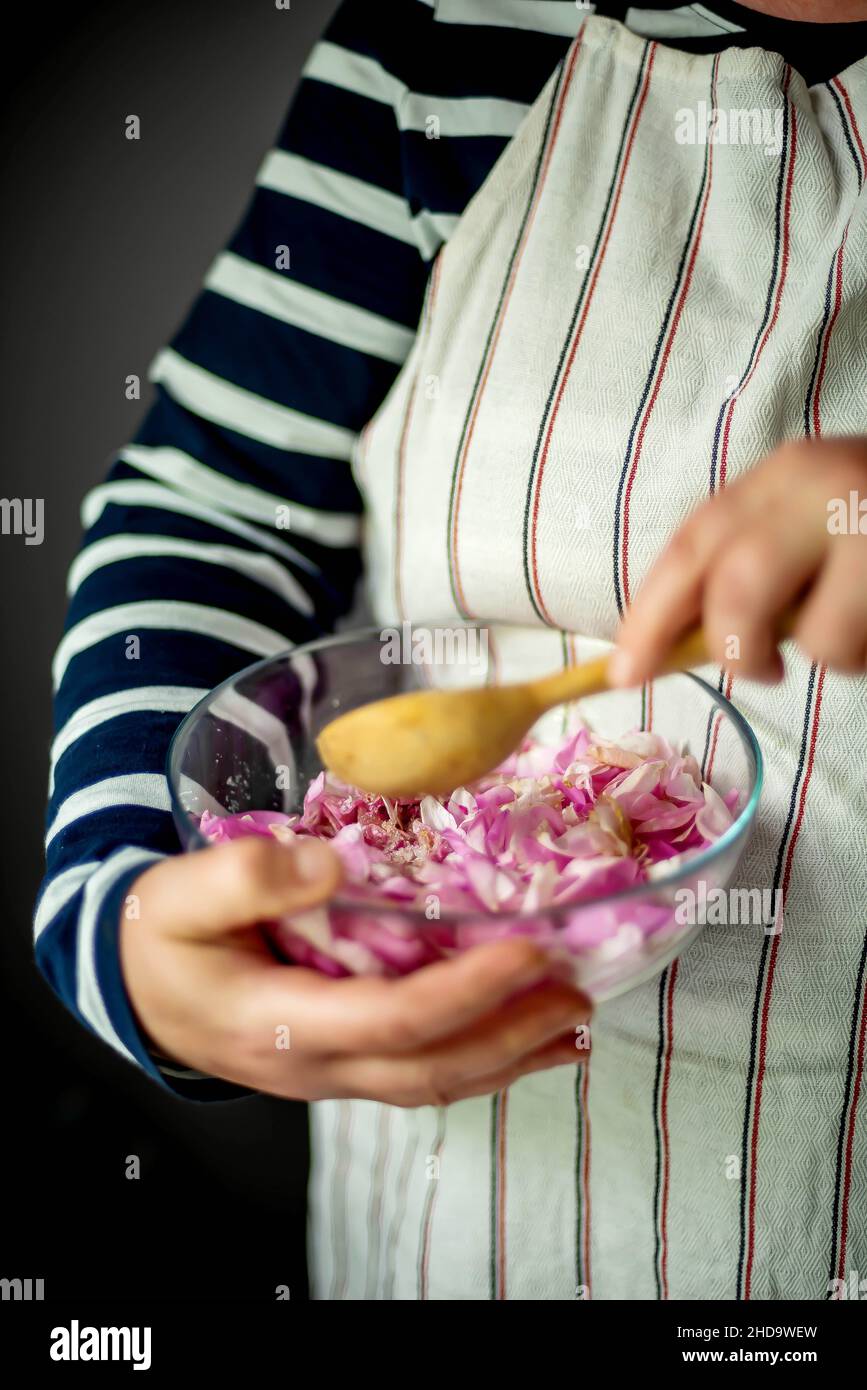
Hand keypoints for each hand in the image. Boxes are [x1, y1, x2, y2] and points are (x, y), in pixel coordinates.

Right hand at [121, 837, 590, 1105]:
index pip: (394, 1020)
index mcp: (278, 1022)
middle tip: (579, 992)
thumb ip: (244, 877)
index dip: (467, 991)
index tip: (531, 950)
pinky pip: (422, 1072)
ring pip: (434, 1083)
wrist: (141, 987)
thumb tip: (331, 866)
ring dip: (511, 1056)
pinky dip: (483, 1057)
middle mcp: (316, 1064)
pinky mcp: (346, 1062)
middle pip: (431, 1068)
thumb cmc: (163, 935)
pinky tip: (524, 1036)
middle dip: (513, 1035)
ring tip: (575, 1021)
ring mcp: (334, 1073)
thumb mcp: (178, 895)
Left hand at [610, 437, 866, 683]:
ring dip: (808, 653)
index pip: (692, 544)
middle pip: (730, 583)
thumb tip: (682, 640)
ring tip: (844, 639)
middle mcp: (814, 490)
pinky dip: (852, 657)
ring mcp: (858, 523)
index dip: (649, 615)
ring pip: (796, 626)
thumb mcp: (812, 522)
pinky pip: (843, 642)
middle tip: (745, 672)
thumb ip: (753, 561)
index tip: (622, 671)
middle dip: (724, 645)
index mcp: (781, 477)